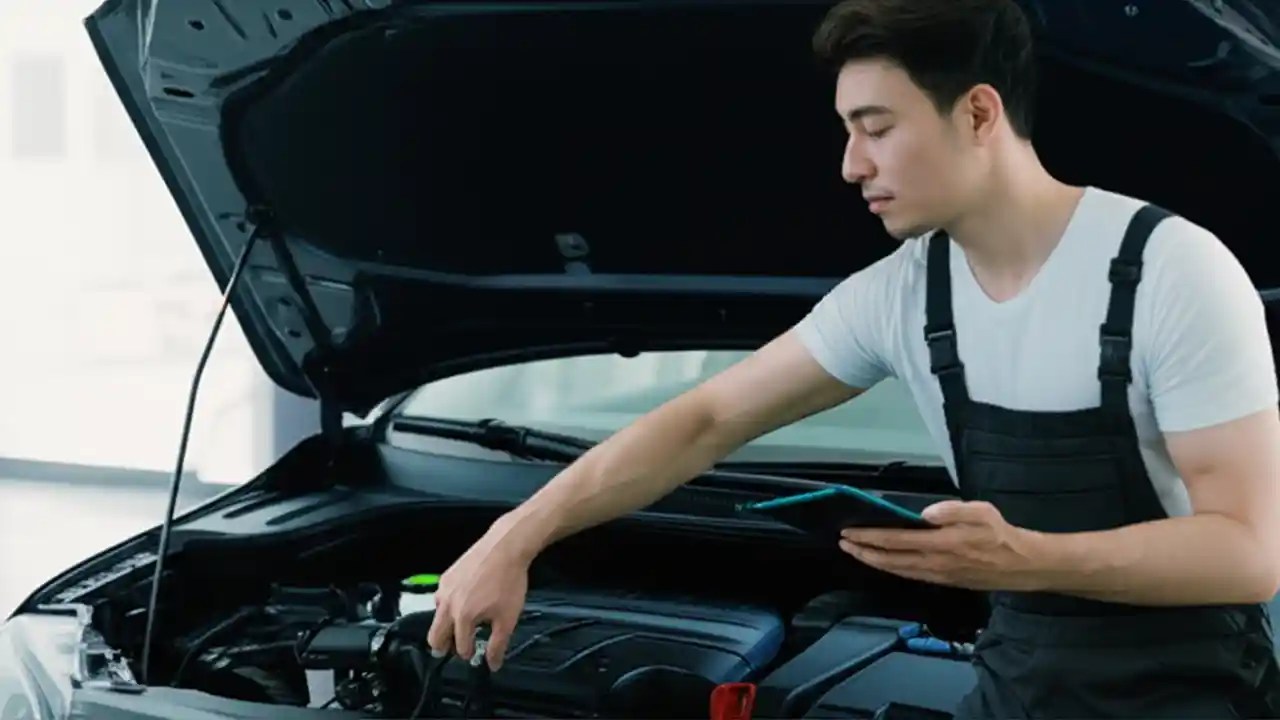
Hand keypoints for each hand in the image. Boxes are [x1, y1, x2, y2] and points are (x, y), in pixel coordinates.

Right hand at [426, 520, 530, 670]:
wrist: (504, 547)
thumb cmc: (508, 584)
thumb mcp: (508, 618)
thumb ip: (497, 645)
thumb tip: (492, 666)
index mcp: (462, 618)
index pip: (460, 647)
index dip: (468, 654)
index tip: (475, 655)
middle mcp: (447, 604)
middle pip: (435, 636)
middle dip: (443, 647)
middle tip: (453, 649)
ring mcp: (443, 588)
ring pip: (437, 616)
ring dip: (445, 625)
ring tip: (461, 625)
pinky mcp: (445, 575)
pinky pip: (441, 598)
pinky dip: (447, 606)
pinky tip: (462, 602)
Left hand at [838, 500, 1045, 590]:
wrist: (1021, 566)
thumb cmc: (1000, 534)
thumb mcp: (981, 511)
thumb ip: (952, 510)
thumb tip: (925, 513)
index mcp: (941, 544)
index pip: (896, 541)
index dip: (870, 537)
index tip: (849, 532)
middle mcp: (934, 563)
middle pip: (890, 559)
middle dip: (863, 551)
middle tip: (843, 542)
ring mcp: (937, 575)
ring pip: (897, 570)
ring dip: (873, 562)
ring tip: (855, 552)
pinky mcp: (942, 581)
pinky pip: (909, 575)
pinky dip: (890, 569)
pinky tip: (882, 563)